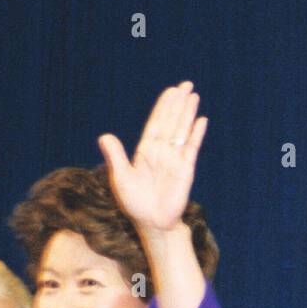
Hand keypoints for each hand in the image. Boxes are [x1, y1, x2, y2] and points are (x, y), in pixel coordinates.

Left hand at [97, 81, 206, 233]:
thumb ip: (116, 156)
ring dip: (188, 113)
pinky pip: (192, 148)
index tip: (171, 91)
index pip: (157, 123)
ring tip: (193, 95)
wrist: (152, 223)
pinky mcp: (186, 169)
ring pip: (182, 130)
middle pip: (172, 121)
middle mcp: (162, 152)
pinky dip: (196, 134)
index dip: (164, 106)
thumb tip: (104, 135)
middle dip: (178, 103)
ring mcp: (175, 159)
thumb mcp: (121, 177)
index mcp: (146, 151)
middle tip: (186, 85)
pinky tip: (201, 121)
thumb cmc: (135, 203)